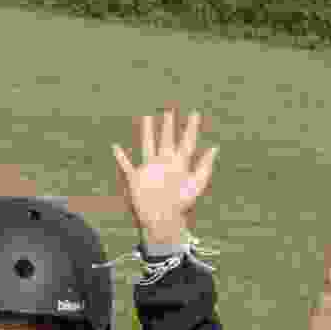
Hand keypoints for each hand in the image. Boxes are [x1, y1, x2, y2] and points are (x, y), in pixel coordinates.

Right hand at [112, 108, 213, 248]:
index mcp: (179, 164)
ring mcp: (150, 169)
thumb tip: (215, 148)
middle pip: (167, 140)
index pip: (187, 142)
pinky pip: (126, 166)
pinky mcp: (136, 178)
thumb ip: (204, 168)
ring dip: (147, 132)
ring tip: (146, 117)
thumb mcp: (195, 185)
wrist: (163, 220)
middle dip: (168, 126)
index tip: (195, 114)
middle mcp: (165, 163)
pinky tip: (115, 148)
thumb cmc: (180, 205)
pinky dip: (120, 158)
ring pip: (148, 145)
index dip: (191, 128)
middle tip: (169, 110)